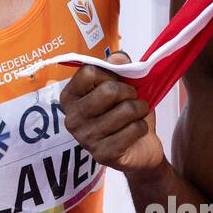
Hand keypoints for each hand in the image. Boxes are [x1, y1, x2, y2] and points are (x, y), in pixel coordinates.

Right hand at [60, 55, 164, 174]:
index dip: (110, 72)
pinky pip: (134, 129)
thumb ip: (118, 66)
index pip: (88, 71)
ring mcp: (85, 138)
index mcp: (70, 97)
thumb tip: (118, 58)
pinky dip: (142, 127)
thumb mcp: (123, 83)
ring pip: (125, 110)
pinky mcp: (102, 154)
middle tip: (133, 98)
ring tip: (138, 114)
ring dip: (140, 109)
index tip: (118, 80)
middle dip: (130, 91)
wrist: (139, 147)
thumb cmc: (125, 111)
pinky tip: (136, 131)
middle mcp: (71, 118)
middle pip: (108, 90)